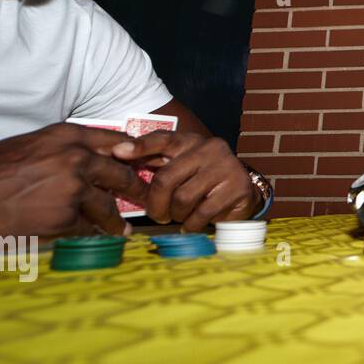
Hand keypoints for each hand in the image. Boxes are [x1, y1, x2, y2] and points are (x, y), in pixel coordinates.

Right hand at [0, 123, 144, 236]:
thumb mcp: (30, 145)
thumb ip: (64, 148)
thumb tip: (93, 159)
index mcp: (66, 135)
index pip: (115, 140)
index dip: (134, 153)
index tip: (147, 162)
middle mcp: (76, 158)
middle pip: (122, 174)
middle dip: (137, 189)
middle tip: (147, 197)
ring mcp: (73, 188)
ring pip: (108, 206)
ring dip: (117, 220)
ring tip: (123, 229)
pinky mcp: (65, 217)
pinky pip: (88, 228)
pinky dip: (91, 234)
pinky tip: (95, 239)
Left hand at [113, 131, 256, 230]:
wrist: (245, 192)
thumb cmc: (203, 182)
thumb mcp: (181, 168)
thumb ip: (157, 163)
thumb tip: (119, 157)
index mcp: (192, 141)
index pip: (163, 139)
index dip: (140, 146)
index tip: (118, 152)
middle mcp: (210, 149)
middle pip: (166, 178)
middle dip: (156, 203)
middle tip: (157, 215)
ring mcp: (226, 167)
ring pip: (183, 199)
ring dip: (176, 215)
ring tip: (179, 216)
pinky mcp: (238, 188)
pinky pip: (202, 213)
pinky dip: (192, 224)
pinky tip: (192, 224)